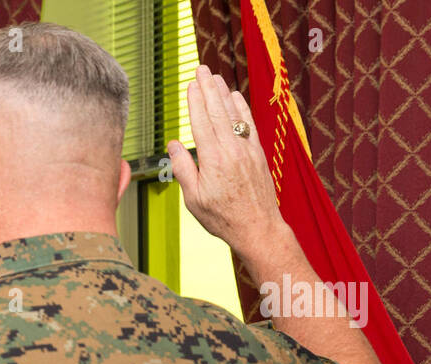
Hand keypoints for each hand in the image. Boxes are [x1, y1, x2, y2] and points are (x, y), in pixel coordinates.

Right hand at [167, 64, 286, 266]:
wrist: (257, 227)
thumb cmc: (221, 217)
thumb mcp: (193, 199)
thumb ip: (183, 169)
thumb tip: (173, 144)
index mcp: (212, 160)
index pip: (201, 123)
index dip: (195, 101)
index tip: (191, 84)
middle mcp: (231, 150)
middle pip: (217, 112)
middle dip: (208, 88)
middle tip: (201, 69)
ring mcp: (246, 150)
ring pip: (233, 115)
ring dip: (223, 94)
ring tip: (215, 77)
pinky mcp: (257, 154)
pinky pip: (248, 124)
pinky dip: (241, 108)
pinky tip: (235, 97)